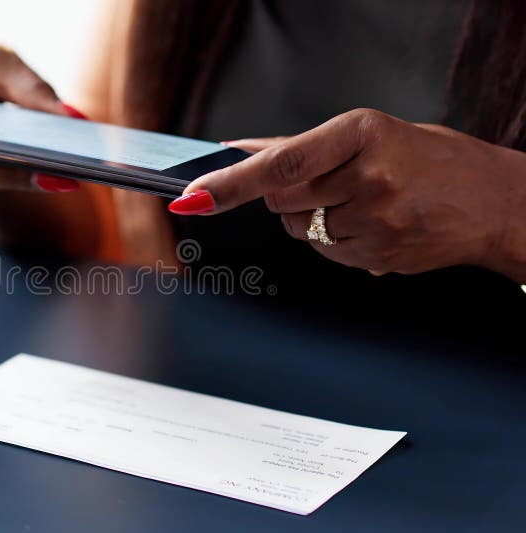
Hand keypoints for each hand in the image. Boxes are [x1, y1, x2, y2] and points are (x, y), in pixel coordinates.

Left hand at [168, 109, 525, 280]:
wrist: (495, 202)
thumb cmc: (430, 158)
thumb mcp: (371, 134)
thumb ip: (303, 146)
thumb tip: (238, 149)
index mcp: (362, 133)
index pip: (281, 162)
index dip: (232, 183)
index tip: (193, 197)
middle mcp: (368, 176)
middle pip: (282, 201)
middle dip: (288, 196)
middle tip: (331, 183)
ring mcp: (376, 220)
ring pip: (301, 231)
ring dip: (313, 219)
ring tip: (362, 204)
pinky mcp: (379, 255)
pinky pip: (327, 253)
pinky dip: (335, 241)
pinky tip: (372, 226)